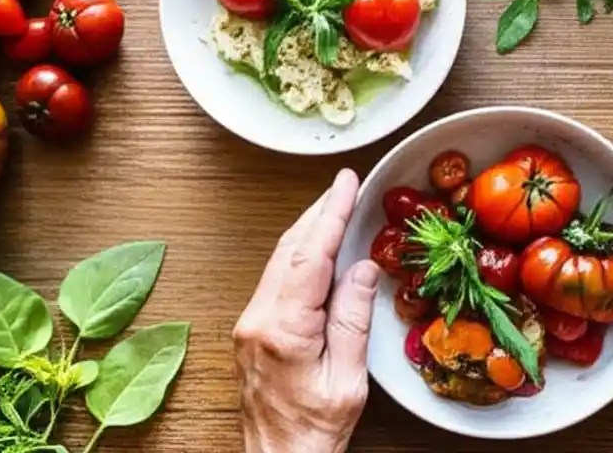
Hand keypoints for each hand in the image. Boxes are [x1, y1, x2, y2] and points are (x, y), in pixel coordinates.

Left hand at [234, 170, 379, 452]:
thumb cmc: (314, 433)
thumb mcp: (347, 380)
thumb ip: (352, 320)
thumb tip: (362, 269)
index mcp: (283, 329)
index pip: (310, 256)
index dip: (330, 215)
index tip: (345, 185)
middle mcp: (258, 320)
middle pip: (289, 250)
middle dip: (318, 213)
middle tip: (343, 186)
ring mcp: (250, 324)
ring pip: (280, 262)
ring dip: (308, 232)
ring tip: (334, 207)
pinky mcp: (252, 332)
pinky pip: (277, 280)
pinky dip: (300, 255)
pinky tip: (317, 249)